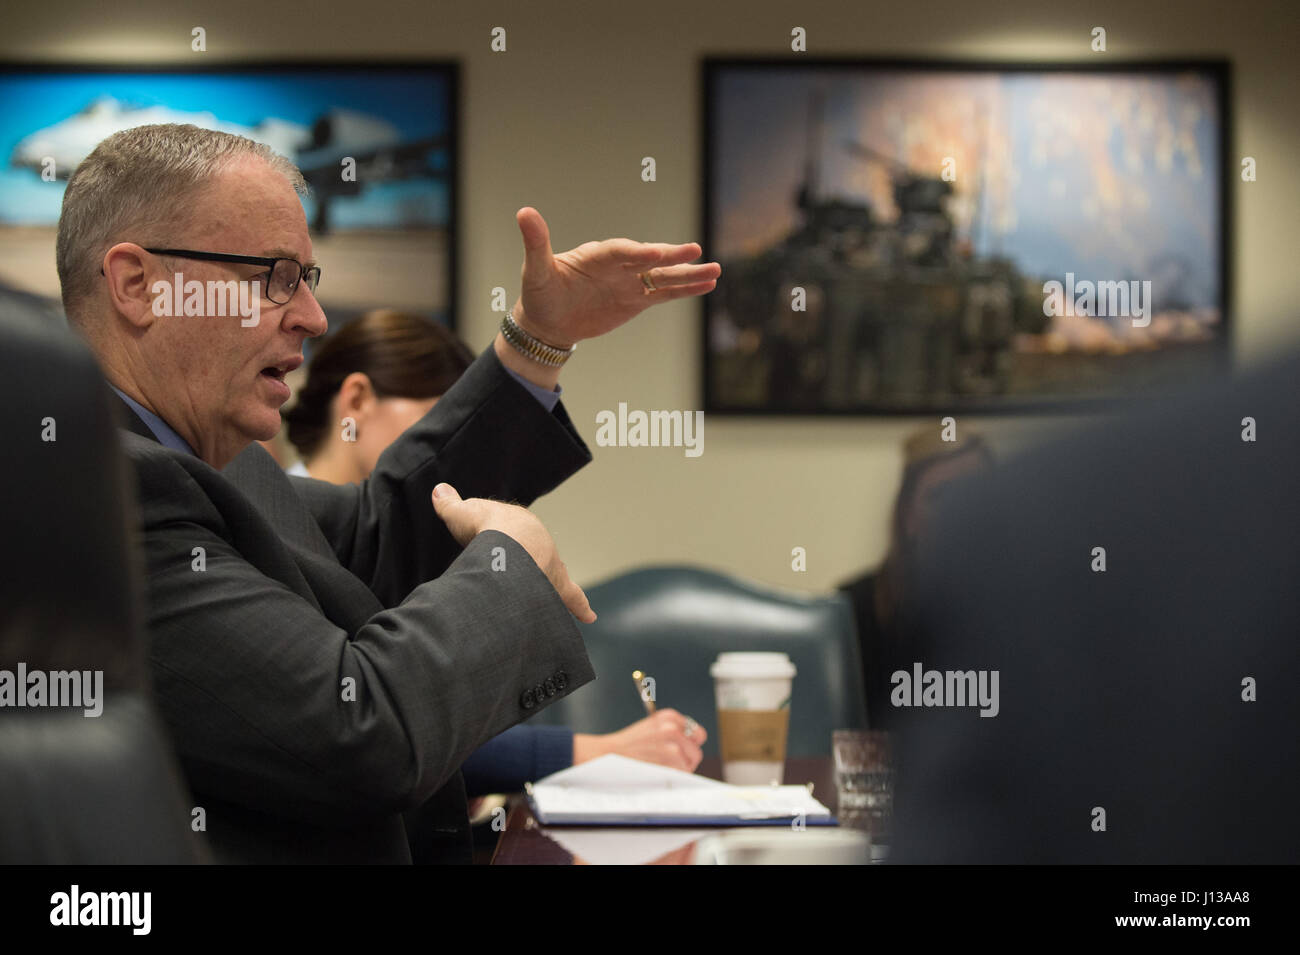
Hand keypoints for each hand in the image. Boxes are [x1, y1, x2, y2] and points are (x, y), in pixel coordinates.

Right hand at [431, 482, 594, 623]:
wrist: (506, 542)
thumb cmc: (484, 527)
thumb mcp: (460, 513)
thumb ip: (450, 503)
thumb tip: (439, 490)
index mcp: (520, 525)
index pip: (518, 531)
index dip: (510, 538)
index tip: (505, 544)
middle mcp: (540, 544)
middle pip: (538, 554)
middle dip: (533, 563)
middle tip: (526, 574)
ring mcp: (550, 565)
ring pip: (554, 575)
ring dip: (551, 585)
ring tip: (549, 596)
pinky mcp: (556, 586)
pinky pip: (573, 597)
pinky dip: (581, 606)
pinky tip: (590, 616)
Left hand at [512, 206, 721, 346]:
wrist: (547, 321)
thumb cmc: (539, 292)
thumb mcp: (535, 270)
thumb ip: (536, 243)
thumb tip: (524, 212)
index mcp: (595, 255)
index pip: (620, 251)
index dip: (636, 252)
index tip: (654, 254)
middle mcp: (618, 265)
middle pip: (648, 259)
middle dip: (670, 256)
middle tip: (694, 251)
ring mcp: (629, 282)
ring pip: (663, 276)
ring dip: (688, 274)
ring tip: (715, 271)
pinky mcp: (636, 300)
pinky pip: (664, 293)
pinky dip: (685, 289)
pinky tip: (707, 284)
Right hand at [573, 708, 706, 772]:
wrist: (607, 755)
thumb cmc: (628, 746)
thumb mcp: (651, 728)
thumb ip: (673, 732)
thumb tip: (694, 743)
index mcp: (669, 716)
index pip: (697, 733)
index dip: (689, 745)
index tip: (680, 751)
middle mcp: (673, 726)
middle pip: (696, 749)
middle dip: (687, 759)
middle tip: (669, 764)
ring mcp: (673, 742)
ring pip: (691, 762)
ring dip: (680, 769)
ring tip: (661, 769)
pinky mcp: (671, 758)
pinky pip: (683, 772)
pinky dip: (674, 776)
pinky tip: (659, 773)